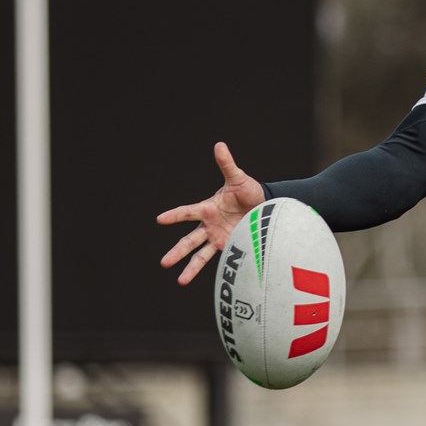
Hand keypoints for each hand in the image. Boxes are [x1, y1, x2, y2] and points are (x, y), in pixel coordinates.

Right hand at [157, 141, 264, 284]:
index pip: (187, 213)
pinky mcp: (230, 246)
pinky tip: (206, 279)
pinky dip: (215, 269)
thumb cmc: (249, 191)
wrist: (265, 206)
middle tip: (164, 263)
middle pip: (189, 240)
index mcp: (207, 209)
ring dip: (190, 267)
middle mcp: (209, 226)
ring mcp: (218, 238)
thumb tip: (219, 145)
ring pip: (200, 254)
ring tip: (180, 280)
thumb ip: (227, 165)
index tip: (160, 219)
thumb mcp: (238, 179)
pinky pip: (221, 259)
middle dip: (177, 251)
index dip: (175, 216)